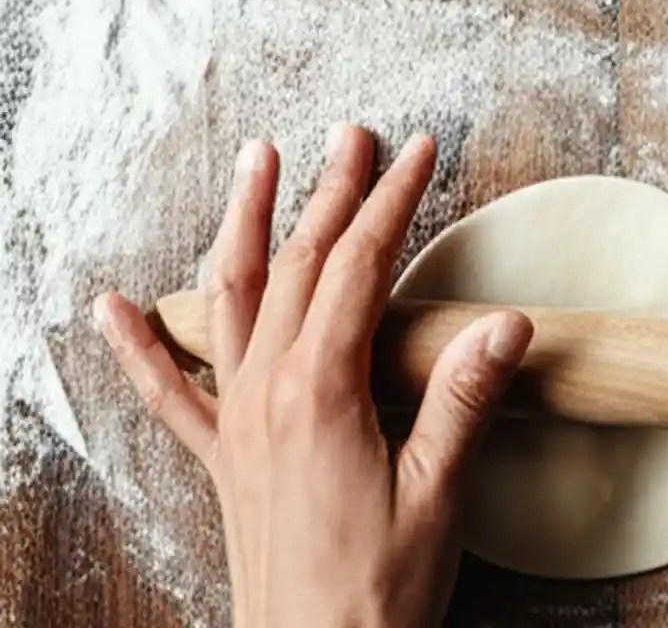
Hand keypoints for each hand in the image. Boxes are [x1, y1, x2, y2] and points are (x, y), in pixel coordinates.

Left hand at [94, 125, 532, 627]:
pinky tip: (110, 309)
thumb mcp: (438, 494)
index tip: (420, 153)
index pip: (359, 269)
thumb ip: (464, 401)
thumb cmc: (378, 591)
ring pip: (228, 299)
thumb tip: (506, 325)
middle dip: (329, 193)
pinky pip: (169, 392)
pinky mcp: (223, 459)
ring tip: (255, 163)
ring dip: (242, 225)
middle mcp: (265, 394)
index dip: (392, 204)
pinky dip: (139, 346)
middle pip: (296, 265)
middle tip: (353, 135)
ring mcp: (235, 424)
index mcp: (320, 393)